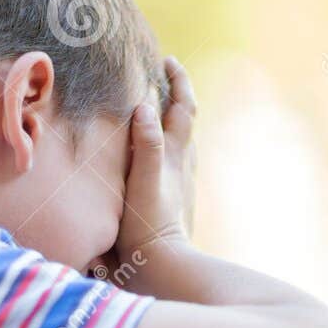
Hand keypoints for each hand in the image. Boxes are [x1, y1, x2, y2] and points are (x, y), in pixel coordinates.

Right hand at [116, 56, 196, 274]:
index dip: (177, 82)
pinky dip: (163, 148)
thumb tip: (144, 107)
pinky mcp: (172, 202)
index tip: (168, 61)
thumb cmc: (148, 226)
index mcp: (174, 156)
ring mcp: (179, 185)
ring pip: (180, 143)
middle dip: (176, 96)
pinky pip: (170, 165)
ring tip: (155, 110)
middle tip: (162, 77)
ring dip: (170, 123)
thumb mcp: (143, 181)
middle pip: (185, 122)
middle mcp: (181, 166)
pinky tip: (150, 156)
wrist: (163, 267)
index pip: (183, 108)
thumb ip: (147, 144)